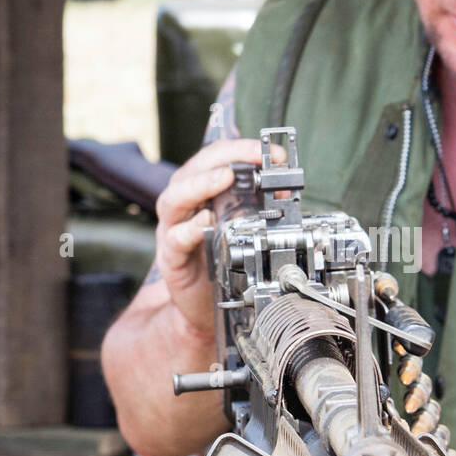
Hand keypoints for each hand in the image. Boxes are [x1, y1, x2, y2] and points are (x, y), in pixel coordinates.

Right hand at [152, 139, 284, 335]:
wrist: (201, 307)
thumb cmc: (220, 262)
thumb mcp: (244, 228)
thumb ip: (260, 205)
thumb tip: (284, 186)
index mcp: (199, 194)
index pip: (215, 159)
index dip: (241, 149)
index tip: (270, 153)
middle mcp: (183, 208)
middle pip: (191, 170)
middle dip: (224, 157)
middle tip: (251, 156)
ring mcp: (173, 231)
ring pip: (175, 199)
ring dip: (201, 184)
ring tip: (224, 177)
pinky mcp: (171, 258)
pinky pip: (176, 238)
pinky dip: (190, 228)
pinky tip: (206, 223)